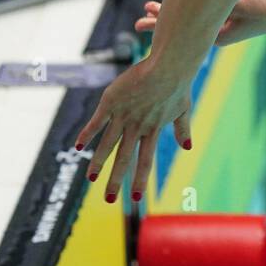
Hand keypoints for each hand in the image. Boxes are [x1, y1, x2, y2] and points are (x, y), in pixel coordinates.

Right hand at [76, 55, 192, 202]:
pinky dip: (87, 134)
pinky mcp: (112, 101)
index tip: (136, 197)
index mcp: (153, 130)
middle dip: (116, 180)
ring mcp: (124, 115)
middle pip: (124, 158)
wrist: (170, 65)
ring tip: (90, 179)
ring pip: (108, 144)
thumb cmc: (178, 84)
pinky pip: (97, 122)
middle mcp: (137, 126)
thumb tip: (187, 147)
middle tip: (108, 200)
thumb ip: (182, 129)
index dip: (140, 179)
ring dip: (98, 162)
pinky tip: (78, 147)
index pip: (145, 160)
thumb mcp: (183, 109)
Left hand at [135, 0, 265, 47]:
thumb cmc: (263, 7)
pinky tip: (176, 2)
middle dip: (160, 22)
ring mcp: (220, 24)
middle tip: (139, 22)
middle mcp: (215, 32)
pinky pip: (199, 11)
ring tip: (151, 8)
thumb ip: (220, 3)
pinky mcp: (227, 14)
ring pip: (188, 19)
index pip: (180, 32)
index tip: (142, 21)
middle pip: (180, 28)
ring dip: (171, 13)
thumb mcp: (239, 4)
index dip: (159, 24)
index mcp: (215, 35)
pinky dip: (186, 6)